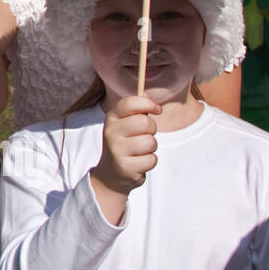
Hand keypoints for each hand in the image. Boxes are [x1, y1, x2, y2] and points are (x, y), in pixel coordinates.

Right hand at [90, 95, 159, 223]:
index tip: (157, 109)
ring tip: (140, 151)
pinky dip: (150, 162)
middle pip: (145, 123)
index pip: (130, 103)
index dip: (148, 104)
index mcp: (111, 118)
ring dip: (151, 148)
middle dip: (152, 129)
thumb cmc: (123, 143)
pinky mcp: (125, 167)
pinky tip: (139, 163)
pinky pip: (152, 159)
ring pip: (150, 142)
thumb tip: (146, 94)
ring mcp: (117, 150)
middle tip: (145, 135)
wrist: (111, 174)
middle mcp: (111, 132)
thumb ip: (136, 109)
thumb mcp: (125, 124)